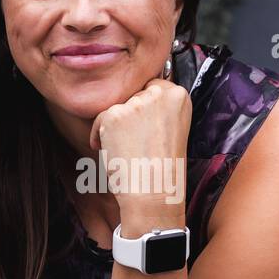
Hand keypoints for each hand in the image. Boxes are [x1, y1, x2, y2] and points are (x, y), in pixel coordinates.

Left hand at [88, 77, 190, 217]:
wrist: (154, 192)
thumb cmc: (164, 168)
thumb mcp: (173, 129)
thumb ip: (159, 109)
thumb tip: (136, 99)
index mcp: (179, 95)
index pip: (152, 87)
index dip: (146, 110)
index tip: (146, 129)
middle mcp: (159, 93)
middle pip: (133, 96)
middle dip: (130, 117)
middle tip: (136, 143)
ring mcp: (135, 103)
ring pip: (116, 108)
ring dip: (115, 127)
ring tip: (128, 150)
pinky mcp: (113, 115)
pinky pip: (99, 119)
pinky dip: (100, 136)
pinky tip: (113, 152)